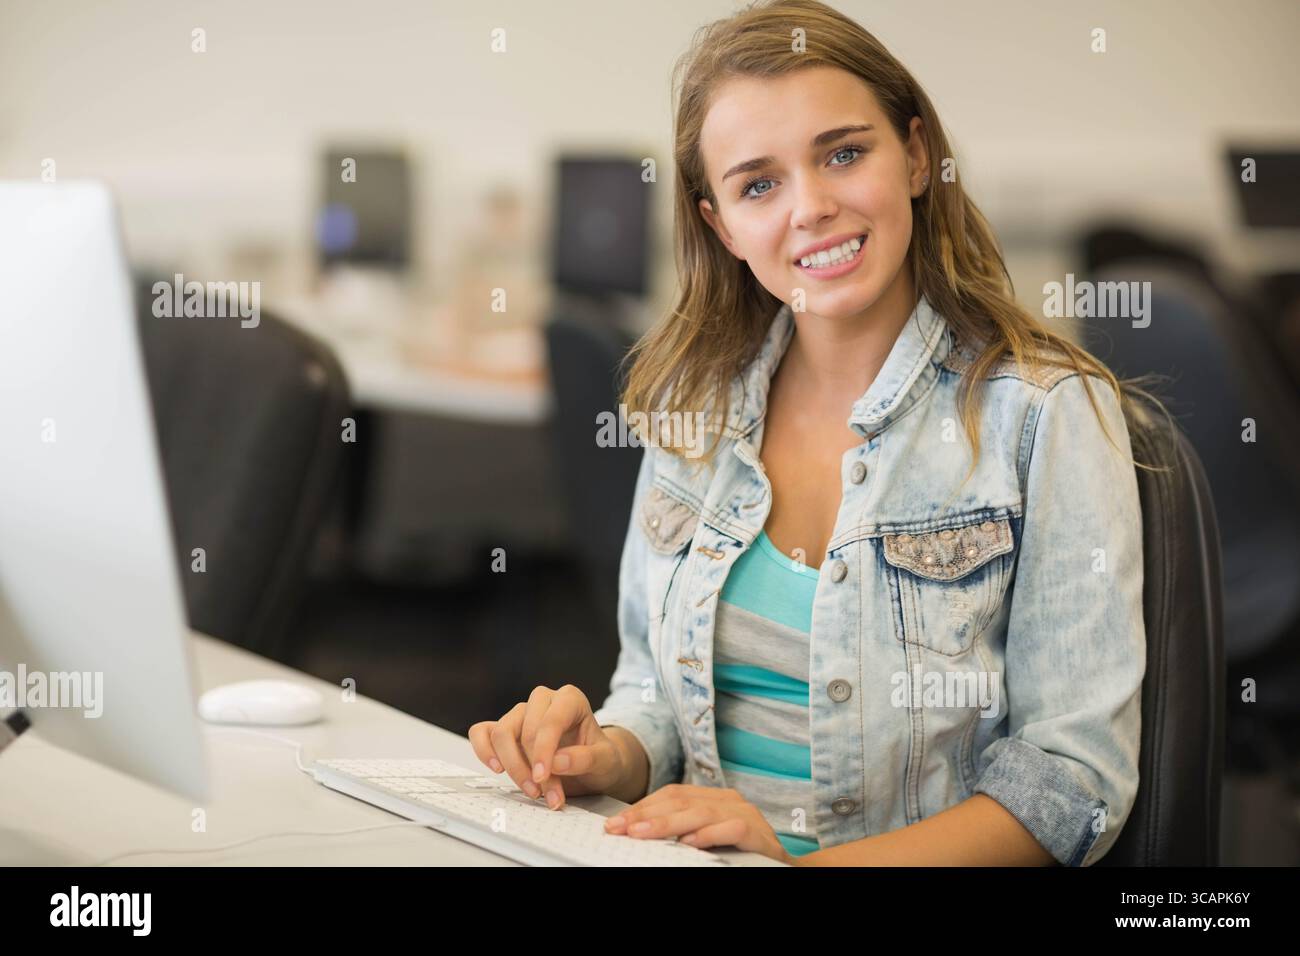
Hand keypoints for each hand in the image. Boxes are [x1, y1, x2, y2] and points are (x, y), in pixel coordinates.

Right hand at [468, 684, 625, 810]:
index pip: (550, 720)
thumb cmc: (600, 757)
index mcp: (570, 699)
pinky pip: (482, 732)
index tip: (543, 776)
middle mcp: (543, 701)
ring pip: (501, 733)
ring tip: (530, 790)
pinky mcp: (505, 729)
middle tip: (543, 794)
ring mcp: (521, 713)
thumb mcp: (606, 760)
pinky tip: (497, 768)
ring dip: (511, 766)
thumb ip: (586, 758)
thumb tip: (557, 762)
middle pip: (524, 729)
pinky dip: (483, 750)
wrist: (593, 766)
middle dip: (530, 766)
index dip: (544, 750)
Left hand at [603, 784, 795, 863]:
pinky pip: (732, 828)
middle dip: (646, 815)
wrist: (785, 867)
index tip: (615, 824)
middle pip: (681, 801)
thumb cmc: (740, 854)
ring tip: (641, 833)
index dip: (642, 807)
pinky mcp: (759, 833)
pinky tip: (689, 843)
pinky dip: (709, 835)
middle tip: (619, 828)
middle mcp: (728, 800)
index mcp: (713, 797)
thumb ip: (680, 831)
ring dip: (667, 823)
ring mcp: (745, 813)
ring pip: (701, 812)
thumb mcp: (705, 838)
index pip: (671, 794)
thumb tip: (637, 832)